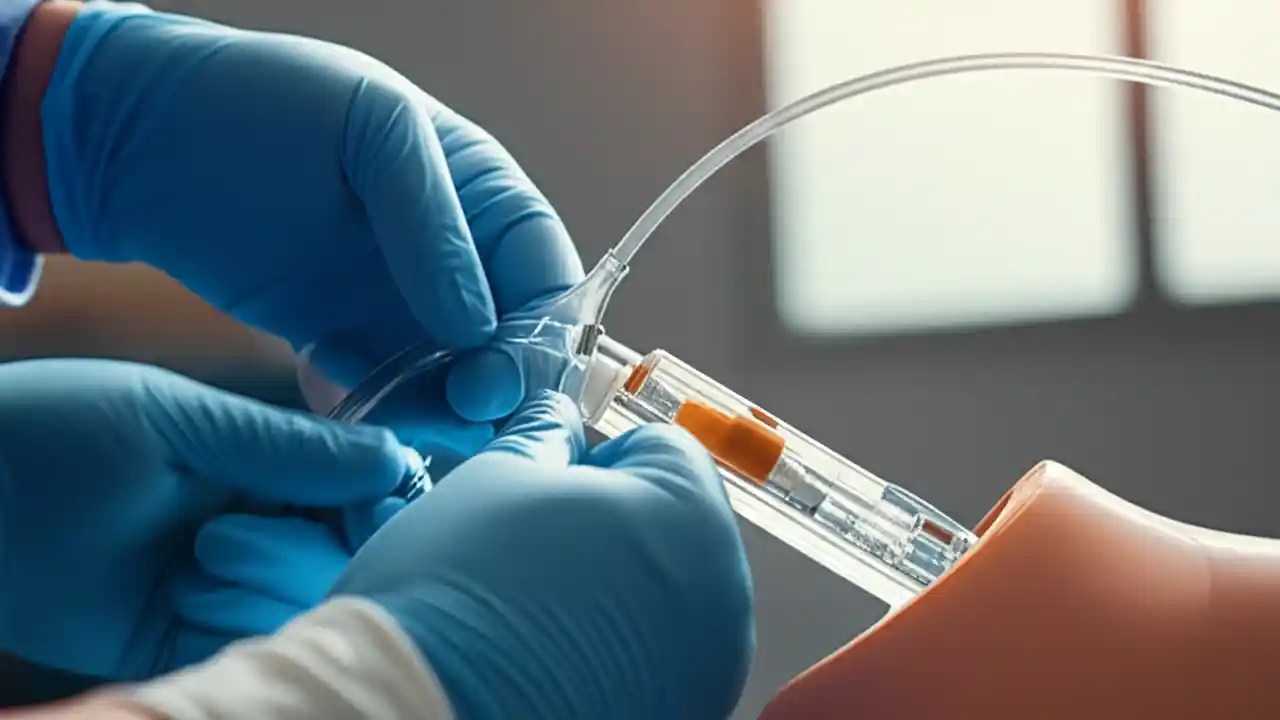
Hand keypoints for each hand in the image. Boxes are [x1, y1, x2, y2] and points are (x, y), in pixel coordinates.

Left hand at [0, 359, 408, 681]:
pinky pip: (250, 643)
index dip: (378, 503)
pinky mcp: (185, 639)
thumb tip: (393, 457)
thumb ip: (288, 448)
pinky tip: (180, 597)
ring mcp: (223, 584)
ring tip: (186, 561)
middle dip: (296, 553)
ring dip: (256, 584)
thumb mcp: (181, 422)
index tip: (377, 510)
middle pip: (340, 557)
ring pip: (304, 604)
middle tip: (217, 537)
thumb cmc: (58, 434)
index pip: (359, 488)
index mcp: (263, 462)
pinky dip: (230, 624)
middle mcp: (256, 523)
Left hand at [38, 3, 581, 430]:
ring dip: (438, 404)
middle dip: (499, 381)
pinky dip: (376, 403)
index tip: (513, 374)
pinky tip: (332, 372)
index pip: (542, 271)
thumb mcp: (372, 131)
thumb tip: (480, 324)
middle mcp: (447, 253)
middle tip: (466, 407)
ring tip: (398, 404)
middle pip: (509, 338)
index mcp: (476, 190)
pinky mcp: (337, 338)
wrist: (137, 138)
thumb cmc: (260, 103)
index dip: (545, 328)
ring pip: (450, 377)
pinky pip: (382, 389)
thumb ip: (434, 222)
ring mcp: (393, 300)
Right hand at [333, 392, 755, 719]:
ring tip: (532, 610)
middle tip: (532, 549)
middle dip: (610, 526)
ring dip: (612, 590)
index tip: (546, 484)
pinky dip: (612, 650)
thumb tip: (558, 421)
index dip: (598, 456)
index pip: (664, 450)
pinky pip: (654, 659)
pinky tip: (547, 658)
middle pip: (672, 527)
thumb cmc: (457, 588)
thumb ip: (544, 438)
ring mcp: (707, 672)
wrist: (422, 713)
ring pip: (664, 597)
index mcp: (692, 519)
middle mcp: (724, 600)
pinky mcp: (677, 716)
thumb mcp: (495, 479)